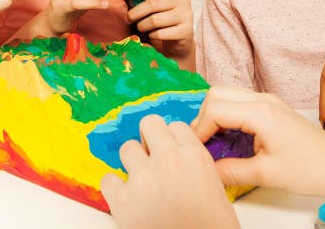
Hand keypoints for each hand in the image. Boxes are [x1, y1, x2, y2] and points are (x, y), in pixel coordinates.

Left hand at [101, 115, 238, 228]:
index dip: (172, 139)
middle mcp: (169, 161)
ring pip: (126, 147)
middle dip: (149, 139)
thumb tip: (179, 158)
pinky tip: (125, 198)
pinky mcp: (122, 201)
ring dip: (131, 162)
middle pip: (149, 123)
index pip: (176, 126)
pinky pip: (107, 179)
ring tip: (140, 181)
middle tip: (151, 157)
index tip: (170, 150)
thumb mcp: (216, 190)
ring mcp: (143, 179)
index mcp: (195, 158)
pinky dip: (114, 189)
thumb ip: (196, 166)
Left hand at [127, 0, 193, 57]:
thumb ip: (146, 0)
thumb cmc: (164, 22)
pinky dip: (151, 35)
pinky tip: (152, 35)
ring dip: (142, 25)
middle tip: (129, 18)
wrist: (180, 41)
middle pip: (153, 3)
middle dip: (136, 12)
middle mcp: (183, 1)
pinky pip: (160, 33)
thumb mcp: (157, 8)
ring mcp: (186, 16)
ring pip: (155, 20)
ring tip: (140, 27)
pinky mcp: (186, 31)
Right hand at [192, 86, 324, 197]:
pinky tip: (231, 136)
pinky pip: (239, 100)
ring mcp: (268, 100)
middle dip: (203, 117)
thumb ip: (230, 171)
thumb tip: (207, 170)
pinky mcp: (271, 106)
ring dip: (214, 113)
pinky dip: (227, 114)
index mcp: (260, 113)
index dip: (200, 129)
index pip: (214, 109)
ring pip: (227, 93)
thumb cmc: (310, 169)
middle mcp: (263, 99)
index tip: (198, 149)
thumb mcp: (265, 175)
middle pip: (216, 93)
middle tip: (204, 143)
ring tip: (215, 140)